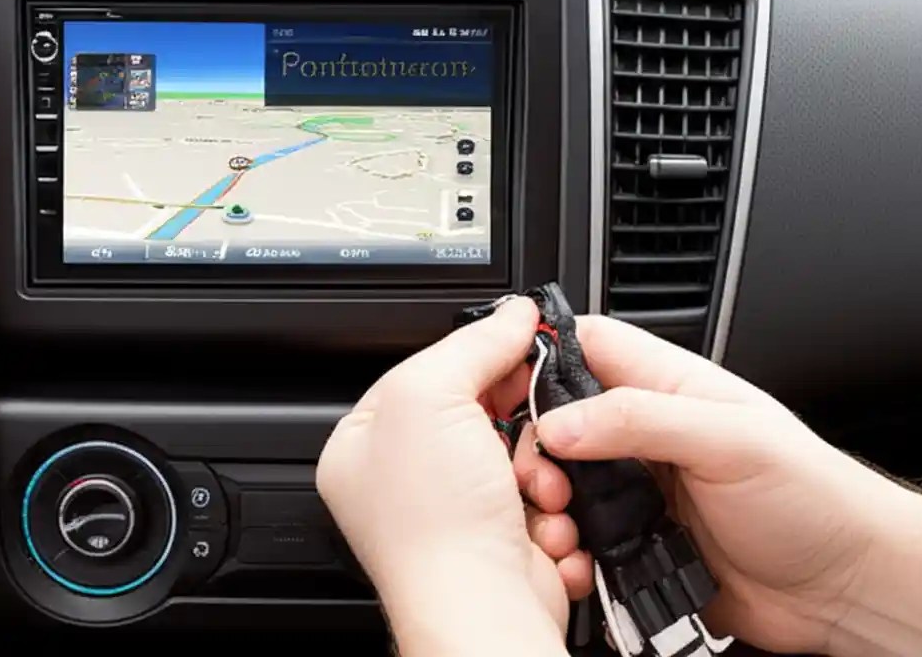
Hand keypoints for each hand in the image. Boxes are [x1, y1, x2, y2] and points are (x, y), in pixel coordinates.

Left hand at [317, 297, 572, 654]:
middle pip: (480, 415)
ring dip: (544, 470)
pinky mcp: (503, 544)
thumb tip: (513, 314)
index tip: (515, 348)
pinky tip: (542, 523)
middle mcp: (404, 482)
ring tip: (535, 490)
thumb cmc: (434, 522)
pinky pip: (547, 503)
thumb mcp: (434, 395)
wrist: (482, 608)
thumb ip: (474, 344)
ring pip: (524, 459)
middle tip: (528, 427)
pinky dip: (556, 510)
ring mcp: (456, 516)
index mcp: (365, 444)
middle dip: (518, 424)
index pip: (424, 374)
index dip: (474, 358)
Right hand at [515, 316, 901, 654]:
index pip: (586, 345)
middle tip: (540, 474)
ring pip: (563, 482)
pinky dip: (571, 549)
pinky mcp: (637, 542)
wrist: (845, 587)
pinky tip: (579, 557)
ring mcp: (638, 489)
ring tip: (561, 519)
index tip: (503, 384)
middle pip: (558, 418)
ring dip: (550, 501)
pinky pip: (583, 539)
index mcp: (667, 387)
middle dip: (534, 444)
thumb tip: (561, 421)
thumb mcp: (731, 440)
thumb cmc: (813, 499)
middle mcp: (645, 435)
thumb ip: (641, 420)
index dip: (538, 353)